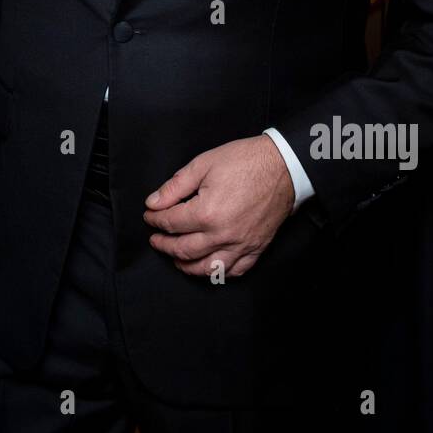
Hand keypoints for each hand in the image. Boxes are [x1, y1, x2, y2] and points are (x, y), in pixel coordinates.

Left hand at [143, 134, 294, 278]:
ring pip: (207, 268)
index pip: (171, 223)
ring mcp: (241, 245)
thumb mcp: (203, 164)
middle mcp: (223, 234)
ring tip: (176, 258)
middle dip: (164, 245)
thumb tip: (154, 202)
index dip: (155, 219)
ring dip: (186, 266)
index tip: (149, 215)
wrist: (283, 166)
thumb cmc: (246, 161)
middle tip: (155, 239)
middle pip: (183, 250)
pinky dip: (218, 272)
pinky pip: (235, 271)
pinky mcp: (256, 248)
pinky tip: (208, 265)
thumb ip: (175, 186)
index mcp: (207, 213)